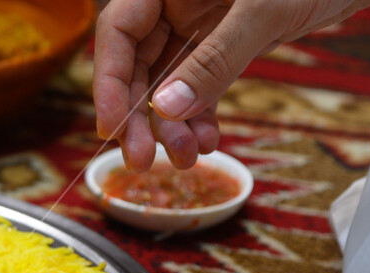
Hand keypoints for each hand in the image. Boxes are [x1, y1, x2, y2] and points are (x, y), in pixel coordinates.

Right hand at [93, 0, 369, 170]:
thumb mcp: (262, 11)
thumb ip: (214, 59)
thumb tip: (167, 108)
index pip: (119, 30)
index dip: (108, 80)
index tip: (112, 126)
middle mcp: (176, 0)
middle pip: (137, 63)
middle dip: (139, 115)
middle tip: (142, 159)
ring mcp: (200, 22)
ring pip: (168, 81)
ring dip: (173, 125)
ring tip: (187, 158)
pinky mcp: (226, 42)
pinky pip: (201, 85)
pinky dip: (202, 116)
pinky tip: (209, 141)